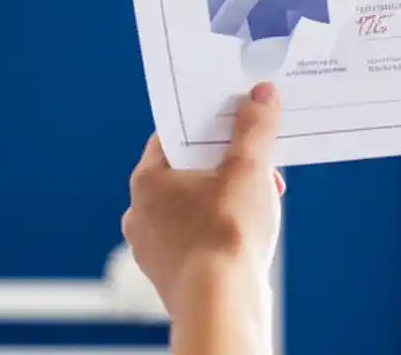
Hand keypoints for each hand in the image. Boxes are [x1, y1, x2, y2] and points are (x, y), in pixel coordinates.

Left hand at [121, 82, 285, 320]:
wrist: (221, 305)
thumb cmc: (227, 234)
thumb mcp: (248, 168)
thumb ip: (254, 128)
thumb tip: (260, 94)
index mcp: (147, 180)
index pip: (174, 136)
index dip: (209, 127)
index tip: (237, 126)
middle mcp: (140, 213)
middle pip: (186, 172)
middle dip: (226, 167)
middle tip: (259, 169)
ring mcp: (152, 248)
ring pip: (192, 208)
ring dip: (225, 200)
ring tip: (259, 204)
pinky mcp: (170, 275)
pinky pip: (195, 240)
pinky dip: (220, 232)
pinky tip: (246, 237)